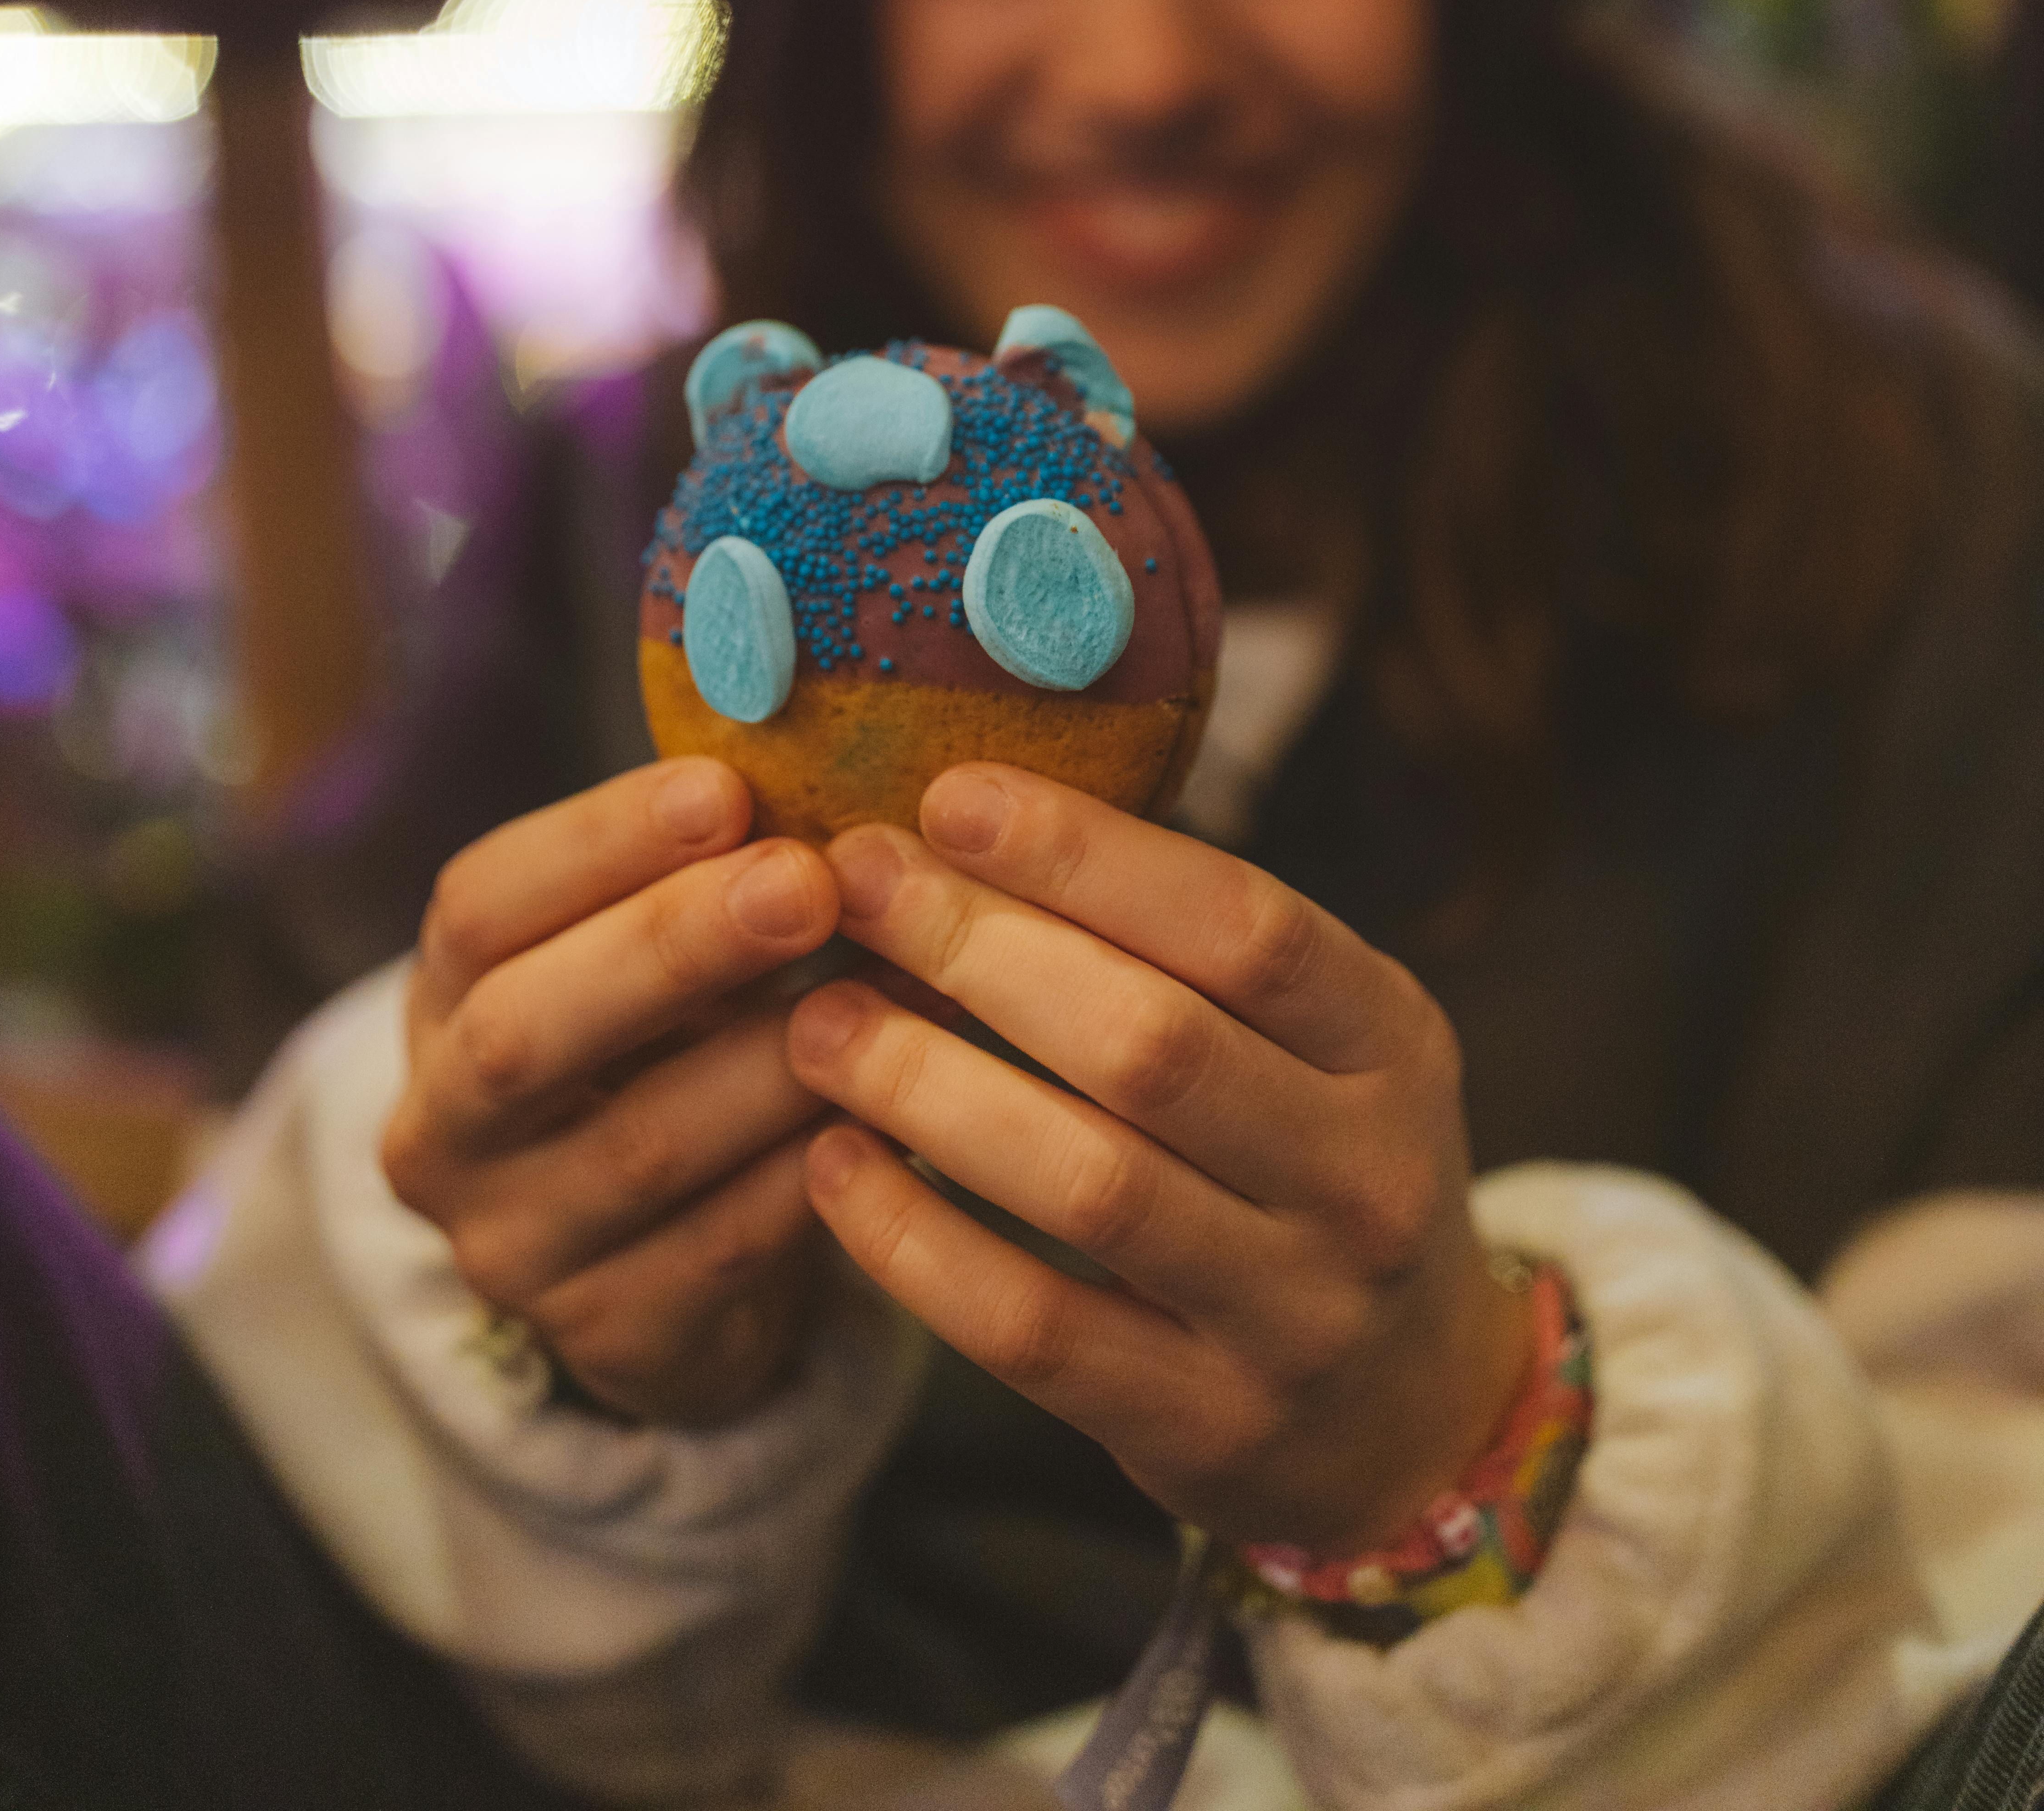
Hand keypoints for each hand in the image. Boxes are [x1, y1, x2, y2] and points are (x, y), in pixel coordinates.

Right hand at [382, 759, 839, 1426]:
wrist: (648, 1253)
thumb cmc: (663, 1042)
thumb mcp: (640, 949)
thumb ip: (699, 872)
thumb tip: (827, 767)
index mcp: (443, 998)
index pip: (481, 905)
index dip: (598, 843)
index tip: (725, 788)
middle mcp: (443, 1128)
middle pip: (527, 1032)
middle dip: (672, 946)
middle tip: (808, 882)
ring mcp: (513, 1248)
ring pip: (641, 1149)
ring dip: (774, 1063)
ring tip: (892, 988)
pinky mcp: (607, 1341)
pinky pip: (720, 1251)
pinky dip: (812, 1172)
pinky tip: (895, 1111)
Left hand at [784, 766, 1529, 1551]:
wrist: (1408, 1411)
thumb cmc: (1312, 1160)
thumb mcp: (1316, 1038)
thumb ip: (1186, 943)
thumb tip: (972, 817)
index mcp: (1390, 1043)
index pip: (1242, 925)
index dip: (1088, 855)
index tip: (950, 798)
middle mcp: (1364, 1179)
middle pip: (1151, 1045)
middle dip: (981, 950)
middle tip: (852, 888)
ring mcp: (1294, 1317)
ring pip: (1086, 1185)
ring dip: (929, 1089)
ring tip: (818, 1022)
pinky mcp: (1204, 1429)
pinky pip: (1035, 1330)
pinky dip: (916, 1244)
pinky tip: (833, 1167)